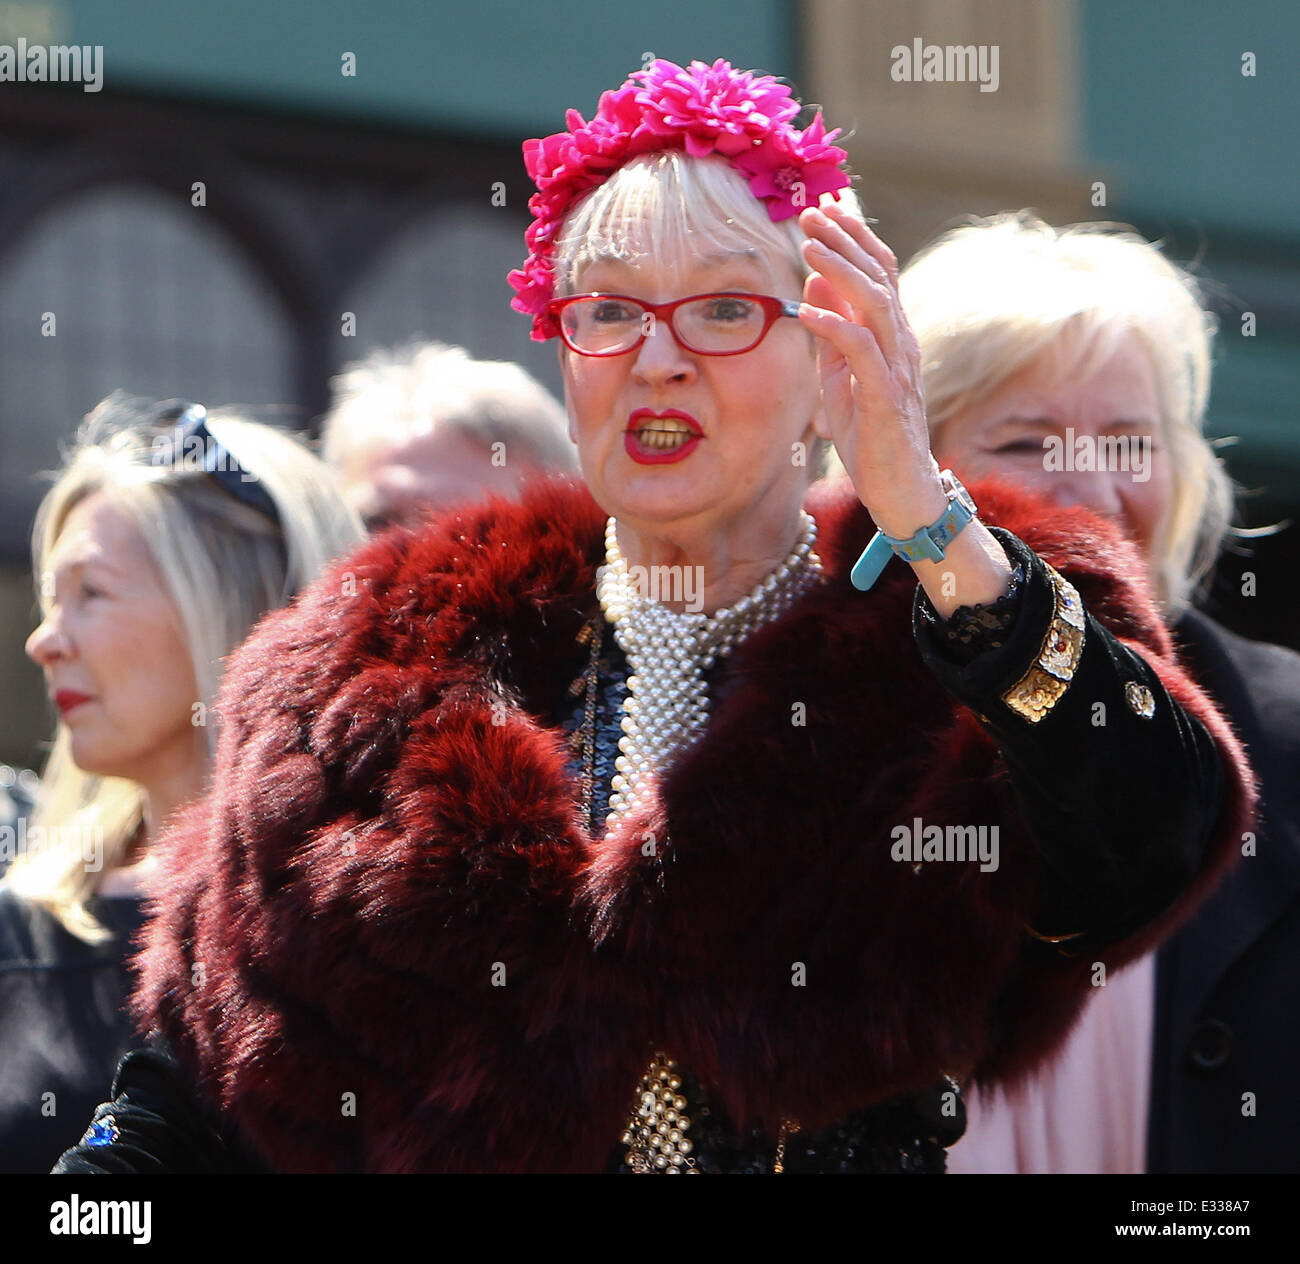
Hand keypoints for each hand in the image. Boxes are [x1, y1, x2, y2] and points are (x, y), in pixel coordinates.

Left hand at [796, 203, 944, 536]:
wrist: (901, 491)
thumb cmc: (871, 436)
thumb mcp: (840, 377)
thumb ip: (830, 332)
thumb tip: (814, 283)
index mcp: (891, 336)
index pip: (878, 272)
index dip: (854, 236)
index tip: (825, 208)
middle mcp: (900, 343)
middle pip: (878, 275)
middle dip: (845, 239)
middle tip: (812, 210)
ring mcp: (897, 368)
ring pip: (874, 304)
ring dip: (840, 271)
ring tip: (808, 247)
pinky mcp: (886, 397)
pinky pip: (861, 352)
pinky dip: (834, 326)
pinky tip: (808, 310)